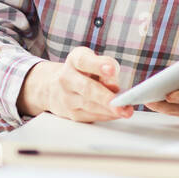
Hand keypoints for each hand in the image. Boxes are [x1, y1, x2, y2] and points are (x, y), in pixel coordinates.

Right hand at [17, 46, 132, 122]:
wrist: (53, 87)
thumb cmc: (80, 72)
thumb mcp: (91, 61)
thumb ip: (105, 68)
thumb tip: (114, 87)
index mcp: (74, 61)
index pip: (84, 61)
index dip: (98, 65)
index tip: (111, 69)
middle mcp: (66, 79)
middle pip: (87, 88)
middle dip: (105, 97)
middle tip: (122, 102)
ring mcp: (67, 98)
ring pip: (90, 106)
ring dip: (110, 110)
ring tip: (125, 110)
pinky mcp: (72, 114)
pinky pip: (92, 116)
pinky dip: (107, 116)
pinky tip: (116, 114)